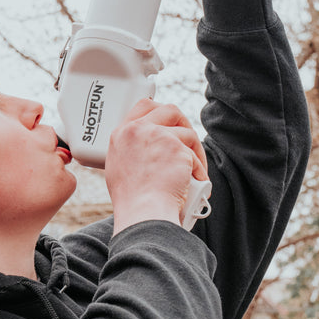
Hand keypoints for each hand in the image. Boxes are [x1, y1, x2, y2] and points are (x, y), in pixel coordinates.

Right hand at [107, 98, 207, 232]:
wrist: (142, 213)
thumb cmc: (131, 201)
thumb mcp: (119, 168)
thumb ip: (131, 151)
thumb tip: (147, 150)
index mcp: (122, 135)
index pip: (143, 106)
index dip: (160, 111)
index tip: (169, 122)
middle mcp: (138, 130)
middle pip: (169, 110)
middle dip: (184, 124)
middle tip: (188, 142)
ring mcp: (158, 136)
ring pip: (187, 133)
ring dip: (195, 151)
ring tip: (195, 170)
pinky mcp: (177, 148)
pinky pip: (195, 154)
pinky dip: (199, 168)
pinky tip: (196, 181)